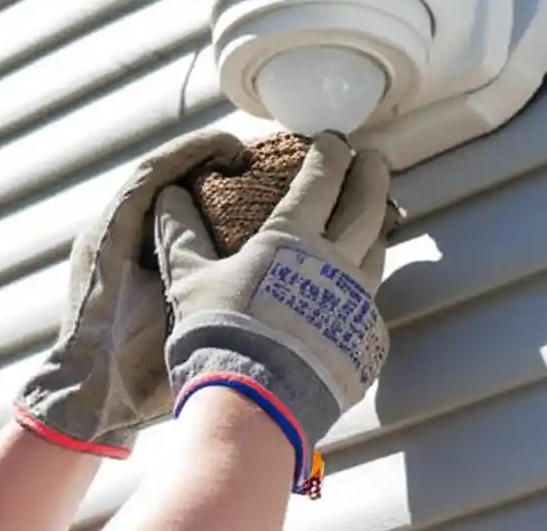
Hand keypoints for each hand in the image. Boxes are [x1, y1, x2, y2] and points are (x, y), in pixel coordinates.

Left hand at [14, 130, 244, 456]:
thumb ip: (194, 277)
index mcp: (111, 234)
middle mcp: (103, 233)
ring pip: (152, 201)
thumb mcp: (171, 316)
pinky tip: (220, 226)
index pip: (153, 172)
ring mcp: (106, 251)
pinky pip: (154, 228)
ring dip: (192, 186)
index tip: (236, 147)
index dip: (195, 151)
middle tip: (244, 161)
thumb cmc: (124, 367)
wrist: (85, 405)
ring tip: (237, 185)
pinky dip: (185, 217)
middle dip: (197, 161)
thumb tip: (246, 244)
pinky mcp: (115, 269)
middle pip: (153, 178)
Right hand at [153, 133, 398, 495]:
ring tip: (376, 216)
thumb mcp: (190, 279)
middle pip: (368, 206)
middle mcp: (335, 264)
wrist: (252, 406)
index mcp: (294, 239)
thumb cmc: (219, 336)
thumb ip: (181, 233)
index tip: (335, 140)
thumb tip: (168, 196)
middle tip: (375, 159)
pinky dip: (365, 286)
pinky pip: (372, 304)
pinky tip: (356, 290)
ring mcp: (356, 303)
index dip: (332, 153)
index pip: (323, 179)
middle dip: (372, 176)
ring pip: (378, 252)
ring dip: (378, 227)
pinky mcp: (365, 340)